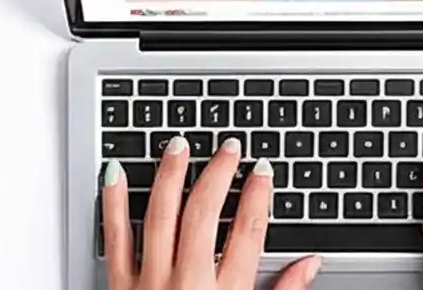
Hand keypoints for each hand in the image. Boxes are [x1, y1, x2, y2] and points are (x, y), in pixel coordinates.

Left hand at [102, 138, 321, 289]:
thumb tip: (309, 265)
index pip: (247, 234)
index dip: (257, 196)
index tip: (262, 170)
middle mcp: (186, 285)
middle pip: (203, 215)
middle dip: (217, 175)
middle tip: (228, 149)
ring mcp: (150, 283)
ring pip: (159, 216)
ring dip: (169, 175)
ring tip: (179, 145)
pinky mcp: (120, 287)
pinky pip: (115, 237)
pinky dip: (112, 202)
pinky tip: (117, 172)